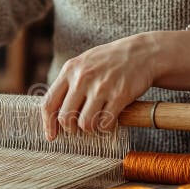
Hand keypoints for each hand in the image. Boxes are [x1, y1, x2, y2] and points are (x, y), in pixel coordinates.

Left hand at [41, 31, 189, 139]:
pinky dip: (106, 127)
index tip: (51, 136)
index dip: (48, 124)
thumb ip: (67, 84)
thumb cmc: (108, 62)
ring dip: (89, 128)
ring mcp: (101, 87)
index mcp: (70, 70)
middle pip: (65, 118)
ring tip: (95, 122)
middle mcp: (83, 78)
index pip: (49, 103)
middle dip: (70, 129)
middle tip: (77, 129)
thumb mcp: (83, 64)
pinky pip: (105, 123)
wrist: (141, 53)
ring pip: (85, 124)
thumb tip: (51, 113)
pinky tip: (109, 120)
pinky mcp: (120, 95)